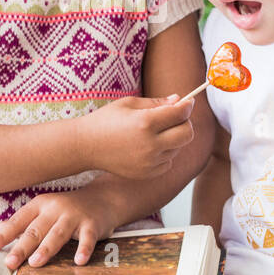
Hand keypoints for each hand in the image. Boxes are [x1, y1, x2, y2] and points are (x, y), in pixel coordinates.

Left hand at [0, 184, 117, 270]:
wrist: (102, 198)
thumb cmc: (67, 209)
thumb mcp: (42, 211)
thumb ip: (18, 223)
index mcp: (39, 205)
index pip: (18, 221)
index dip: (4, 233)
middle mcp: (55, 209)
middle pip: (36, 230)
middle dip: (22, 247)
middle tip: (10, 262)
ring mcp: (74, 216)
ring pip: (58, 233)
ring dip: (46, 248)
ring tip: (35, 263)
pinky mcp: (92, 224)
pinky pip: (87, 238)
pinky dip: (84, 249)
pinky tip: (79, 261)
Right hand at [78, 94, 195, 179]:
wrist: (85, 146)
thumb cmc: (106, 120)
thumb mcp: (129, 104)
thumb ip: (157, 103)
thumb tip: (180, 101)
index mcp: (145, 122)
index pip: (180, 113)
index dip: (187, 106)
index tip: (187, 102)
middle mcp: (150, 144)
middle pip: (187, 134)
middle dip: (185, 123)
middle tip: (176, 117)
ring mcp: (149, 162)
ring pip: (178, 148)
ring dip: (172, 138)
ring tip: (153, 132)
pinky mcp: (147, 173)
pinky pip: (168, 162)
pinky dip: (164, 154)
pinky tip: (147, 147)